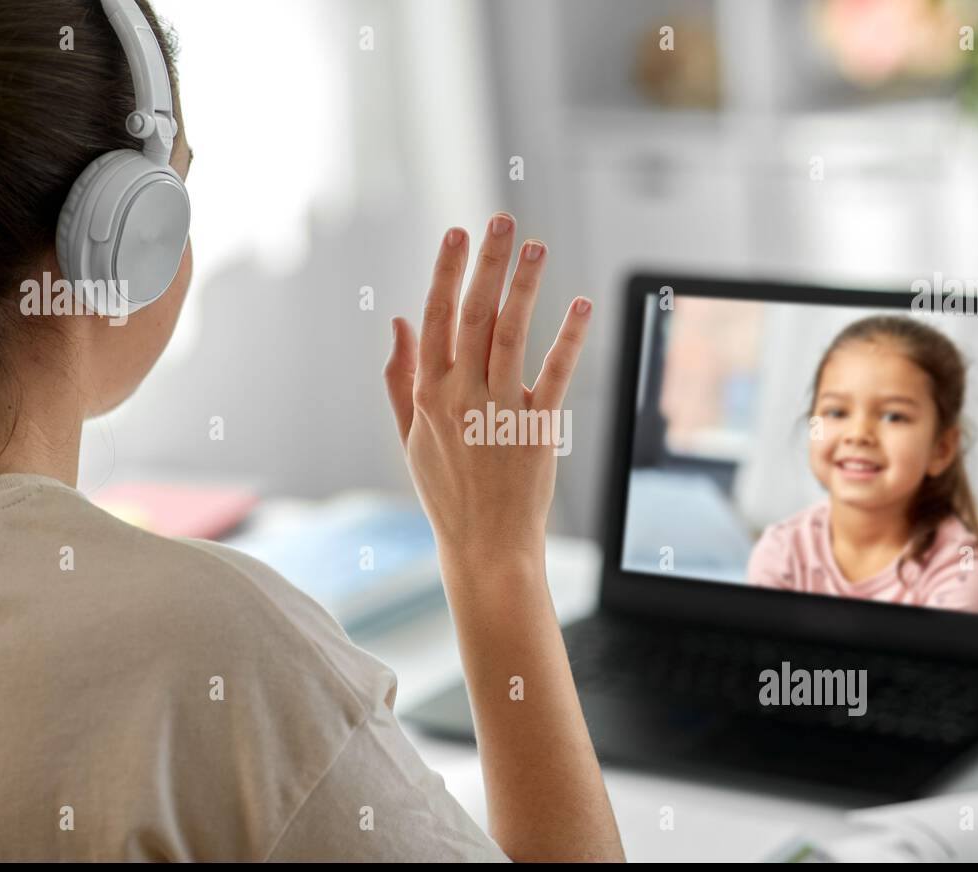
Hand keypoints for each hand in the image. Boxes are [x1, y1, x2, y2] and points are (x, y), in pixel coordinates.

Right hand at [383, 212, 591, 565]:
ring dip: (524, 286)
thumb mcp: (409, 435)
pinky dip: (568, 337)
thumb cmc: (446, 490)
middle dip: (487, 263)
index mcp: (427, 395)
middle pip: (474, 315)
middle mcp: (460, 397)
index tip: (456, 232)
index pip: (435, 318)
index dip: (446, 272)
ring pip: (511, 335)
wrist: (484, 545)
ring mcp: (500, 412)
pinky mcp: (538, 429)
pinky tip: (580, 303)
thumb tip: (397, 321)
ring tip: (535, 245)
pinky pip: (555, 374)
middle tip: (501, 220)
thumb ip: (400, 377)